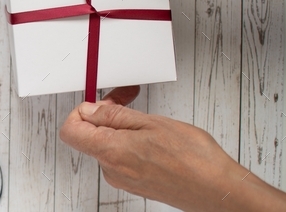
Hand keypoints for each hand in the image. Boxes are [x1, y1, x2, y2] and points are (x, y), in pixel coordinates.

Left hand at [60, 87, 285, 210]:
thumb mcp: (150, 122)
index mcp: (110, 152)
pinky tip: (151, 136)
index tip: (98, 101)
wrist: (218, 189)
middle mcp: (111, 169)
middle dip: (105, 113)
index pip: (70, 131)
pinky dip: (129, 141)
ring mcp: (122, 179)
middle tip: (126, 99)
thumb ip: (113, 116)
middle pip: (90, 135)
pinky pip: (120, 156)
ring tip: (146, 118)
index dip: (80, 111)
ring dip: (120, 126)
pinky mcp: (134, 183)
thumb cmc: (193, 158)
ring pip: (107, 144)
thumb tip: (89, 111)